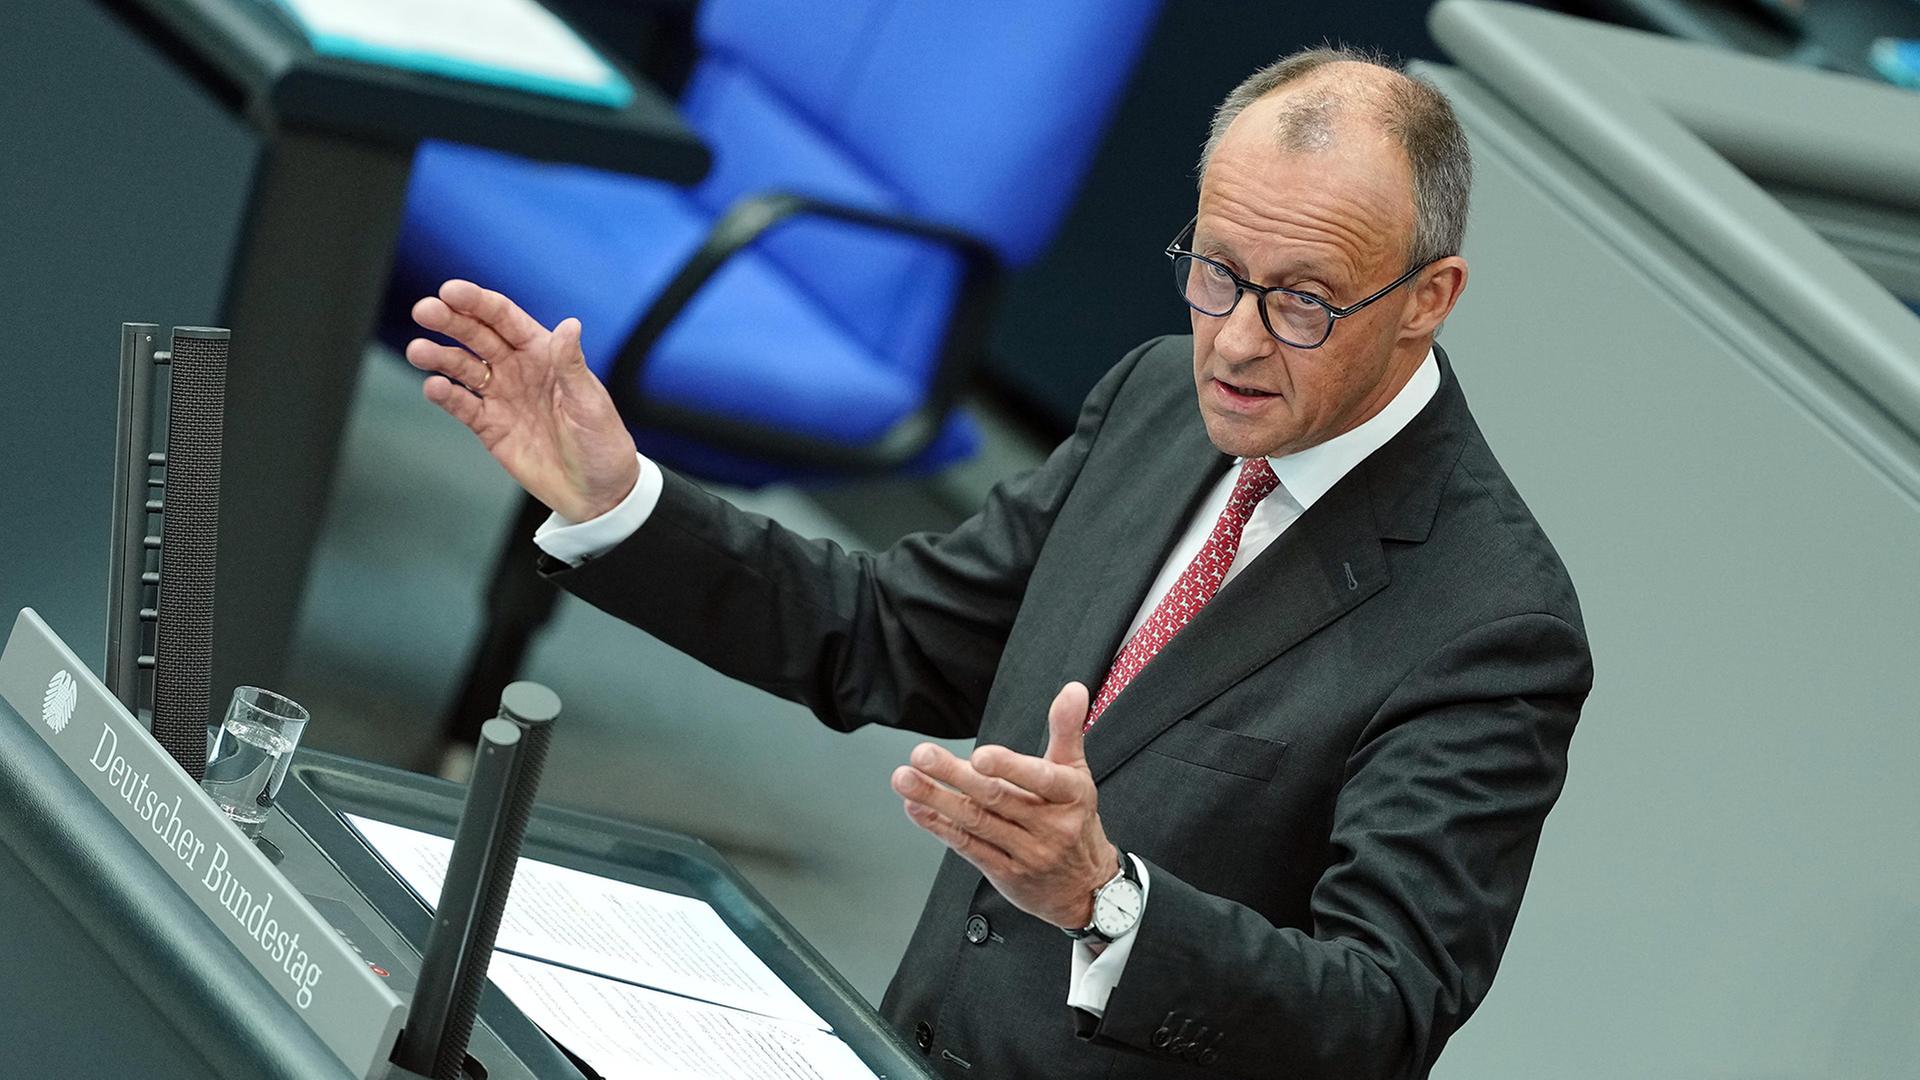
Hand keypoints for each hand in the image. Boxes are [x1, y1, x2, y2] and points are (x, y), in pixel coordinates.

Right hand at [407, 279, 638, 522]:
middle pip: (477, 336)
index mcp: (545, 353)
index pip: (505, 319)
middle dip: (449, 321)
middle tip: (424, 311)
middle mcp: (518, 369)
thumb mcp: (590, 403)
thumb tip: (569, 325)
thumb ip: (571, 366)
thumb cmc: (603, 444)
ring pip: (462, 367)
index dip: (478, 303)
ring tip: (418, 351)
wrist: (596, 493)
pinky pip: (462, 405)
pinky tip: (433, 386)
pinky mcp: (489, 426)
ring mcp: (502, 396)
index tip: (451, 291)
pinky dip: (445, 395)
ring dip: (439, 356)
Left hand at [891, 682, 1116, 928]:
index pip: (1040, 778)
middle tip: (921, 755)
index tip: (979, 755)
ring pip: (976, 822)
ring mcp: (1026, 852)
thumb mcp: (1078, 773)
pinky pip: (968, 847)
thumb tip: (1073, 689)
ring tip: (905, 779)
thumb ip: (1068, 729)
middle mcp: (1050, 826)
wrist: (1086, 887)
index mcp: (1070, 795)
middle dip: (954, 776)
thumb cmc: (1075, 819)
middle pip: (996, 798)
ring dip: (937, 799)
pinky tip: (916, 808)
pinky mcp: (1005, 873)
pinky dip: (940, 826)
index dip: (1009, 767)